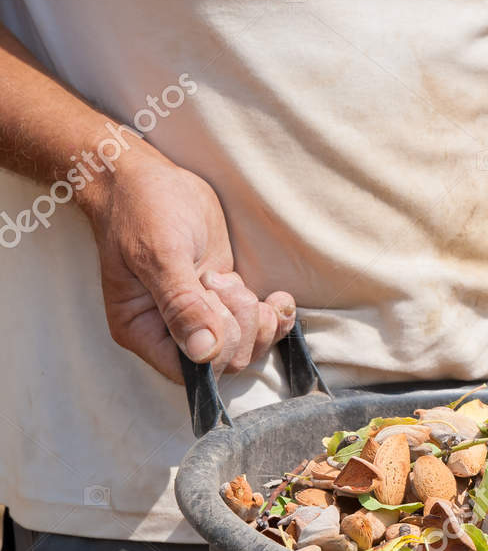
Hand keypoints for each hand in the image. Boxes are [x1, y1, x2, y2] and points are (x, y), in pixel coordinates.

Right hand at [81, 150, 295, 380]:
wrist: (147, 178)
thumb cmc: (143, 211)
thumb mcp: (160, 254)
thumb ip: (182, 304)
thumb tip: (204, 352)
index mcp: (143, 331)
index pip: (192, 372)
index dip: (218, 346)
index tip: (212, 297)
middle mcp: (172, 332)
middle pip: (227, 360)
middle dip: (238, 322)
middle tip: (218, 278)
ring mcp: (202, 316)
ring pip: (248, 345)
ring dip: (257, 317)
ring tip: (231, 278)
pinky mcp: (225, 300)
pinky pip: (259, 326)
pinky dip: (276, 316)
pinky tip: (279, 298)